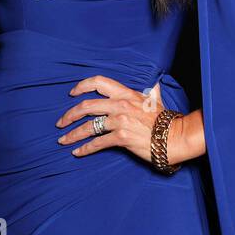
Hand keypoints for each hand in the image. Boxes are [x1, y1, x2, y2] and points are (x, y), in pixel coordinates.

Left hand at [55, 75, 203, 166]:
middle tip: (60, 123)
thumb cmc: (165, 121)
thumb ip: (150, 93)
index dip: (82, 86)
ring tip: (63, 140)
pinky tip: (77, 152)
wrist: (175, 138)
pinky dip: (85, 148)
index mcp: (126, 94)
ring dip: (72, 134)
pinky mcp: (121, 138)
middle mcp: (120, 105)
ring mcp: (120, 121)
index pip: (99, 82)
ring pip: (88, 127)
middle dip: (69, 115)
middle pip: (86, 106)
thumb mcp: (156, 101)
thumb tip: (153, 86)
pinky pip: (97, 143)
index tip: (72, 94)